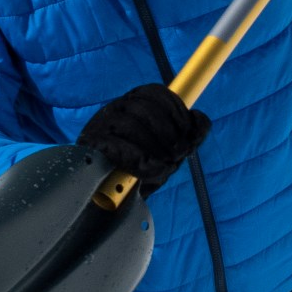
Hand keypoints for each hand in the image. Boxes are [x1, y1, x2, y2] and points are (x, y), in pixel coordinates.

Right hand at [75, 83, 211, 195]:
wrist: (110, 199)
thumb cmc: (141, 172)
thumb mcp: (169, 153)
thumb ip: (187, 137)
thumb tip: (201, 120)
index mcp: (133, 104)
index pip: (155, 92)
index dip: (177, 109)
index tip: (188, 133)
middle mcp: (114, 110)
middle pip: (144, 107)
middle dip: (169, 131)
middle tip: (180, 154)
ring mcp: (99, 127)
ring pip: (130, 125)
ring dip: (156, 147)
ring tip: (166, 165)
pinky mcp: (90, 147)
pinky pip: (117, 147)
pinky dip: (140, 160)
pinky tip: (152, 170)